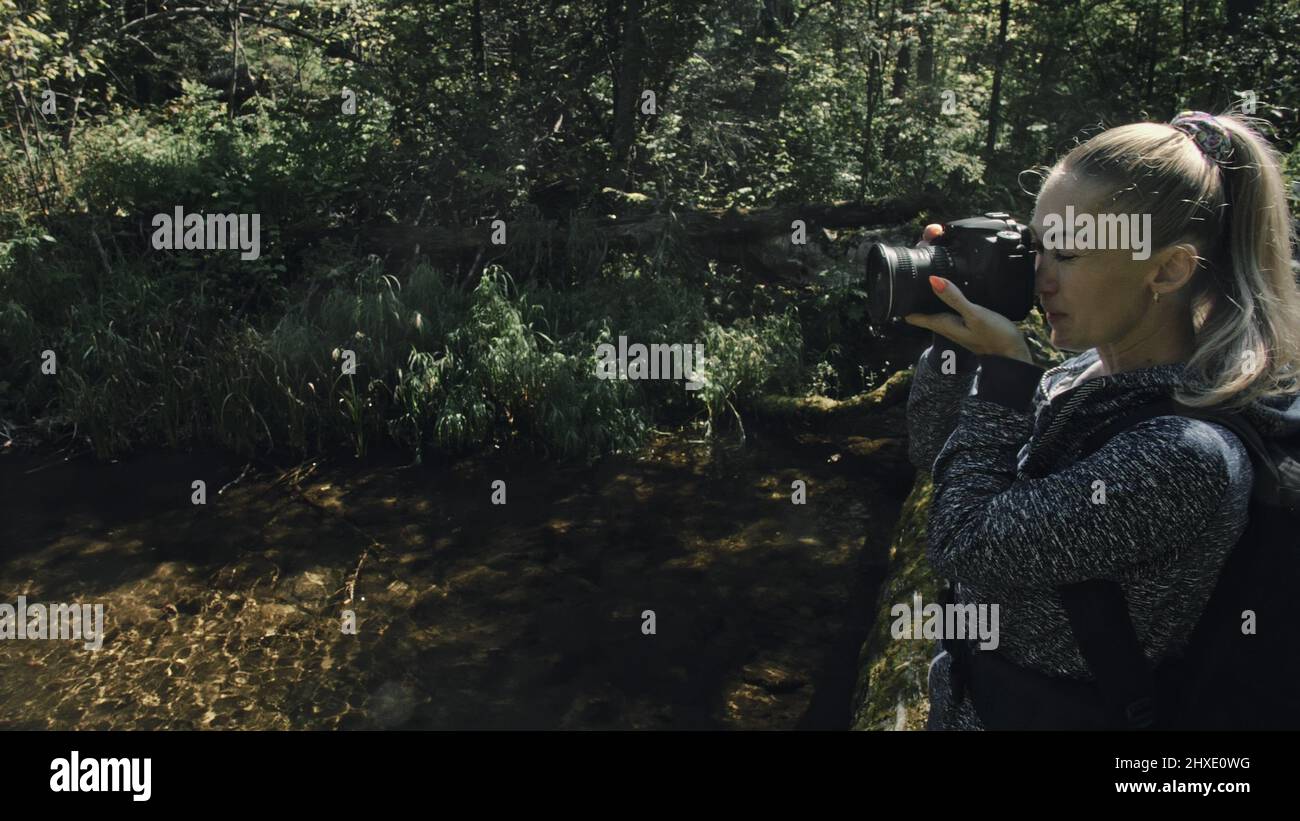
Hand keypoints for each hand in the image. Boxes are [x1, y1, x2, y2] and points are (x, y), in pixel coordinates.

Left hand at [903, 224, 1031, 362]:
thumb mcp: (974, 314)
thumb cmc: (995, 337)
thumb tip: (932, 280)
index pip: (912, 314)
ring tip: (928, 272)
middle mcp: (945, 324)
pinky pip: (951, 306)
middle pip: (922, 308)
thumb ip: (954, 298)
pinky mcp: (967, 321)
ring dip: (931, 292)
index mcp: (941, 324)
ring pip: (936, 306)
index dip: (903, 299)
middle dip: (915, 291)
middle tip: (913, 269)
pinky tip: (953, 284)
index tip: (898, 282)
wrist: (1013, 355)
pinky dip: (947, 295)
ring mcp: (955, 323)